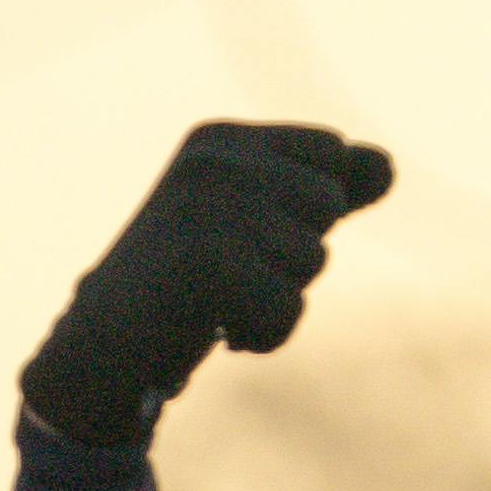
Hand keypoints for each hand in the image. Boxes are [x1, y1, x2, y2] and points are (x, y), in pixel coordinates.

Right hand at [19, 122, 392, 448]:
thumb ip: (322, 191)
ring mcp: (207, 208)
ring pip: (312, 257)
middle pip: (327, 202)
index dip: (312, 208)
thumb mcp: (258, 227)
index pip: (331, 151)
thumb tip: (387, 165)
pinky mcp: (207, 262)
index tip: (251, 234)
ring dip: (277, 298)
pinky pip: (288, 306)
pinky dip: (265, 333)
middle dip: (295, 255)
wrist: (103, 350)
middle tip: (230, 273)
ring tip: (218, 302)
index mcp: (220, 139)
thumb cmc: (186, 289)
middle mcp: (212, 160)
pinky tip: (217, 329)